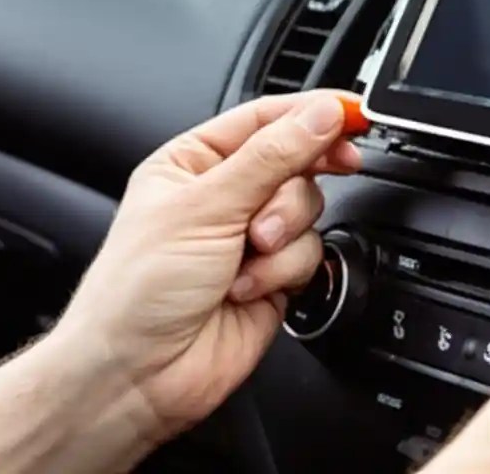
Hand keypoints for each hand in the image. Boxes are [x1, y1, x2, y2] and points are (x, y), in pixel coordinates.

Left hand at [58, 90, 360, 438]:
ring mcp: (251, 238)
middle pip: (299, 164)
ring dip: (283, 238)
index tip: (353, 115)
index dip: (313, 114)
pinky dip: (284, 272)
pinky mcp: (274, 277)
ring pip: (310, 211)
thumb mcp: (205, 206)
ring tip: (245, 260)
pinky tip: (246, 288)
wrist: (138, 375)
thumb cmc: (136, 292)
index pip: (267, 119)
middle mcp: (225, 196)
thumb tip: (323, 114)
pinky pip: (310, 254)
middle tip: (278, 212)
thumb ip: (274, 156)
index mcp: (195, 162)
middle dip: (289, 194)